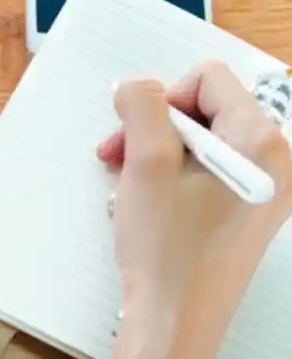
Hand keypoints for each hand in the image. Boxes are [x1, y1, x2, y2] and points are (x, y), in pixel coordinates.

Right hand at [99, 63, 291, 358]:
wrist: (176, 317)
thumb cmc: (168, 251)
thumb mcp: (146, 162)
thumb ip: (141, 106)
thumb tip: (135, 86)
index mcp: (261, 143)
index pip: (208, 79)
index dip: (164, 99)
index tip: (139, 134)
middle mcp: (273, 162)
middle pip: (206, 107)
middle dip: (156, 127)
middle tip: (122, 156)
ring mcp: (261, 188)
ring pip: (201, 139)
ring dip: (157, 151)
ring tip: (131, 182)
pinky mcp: (245, 209)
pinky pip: (206, 168)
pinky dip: (171, 175)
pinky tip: (149, 200)